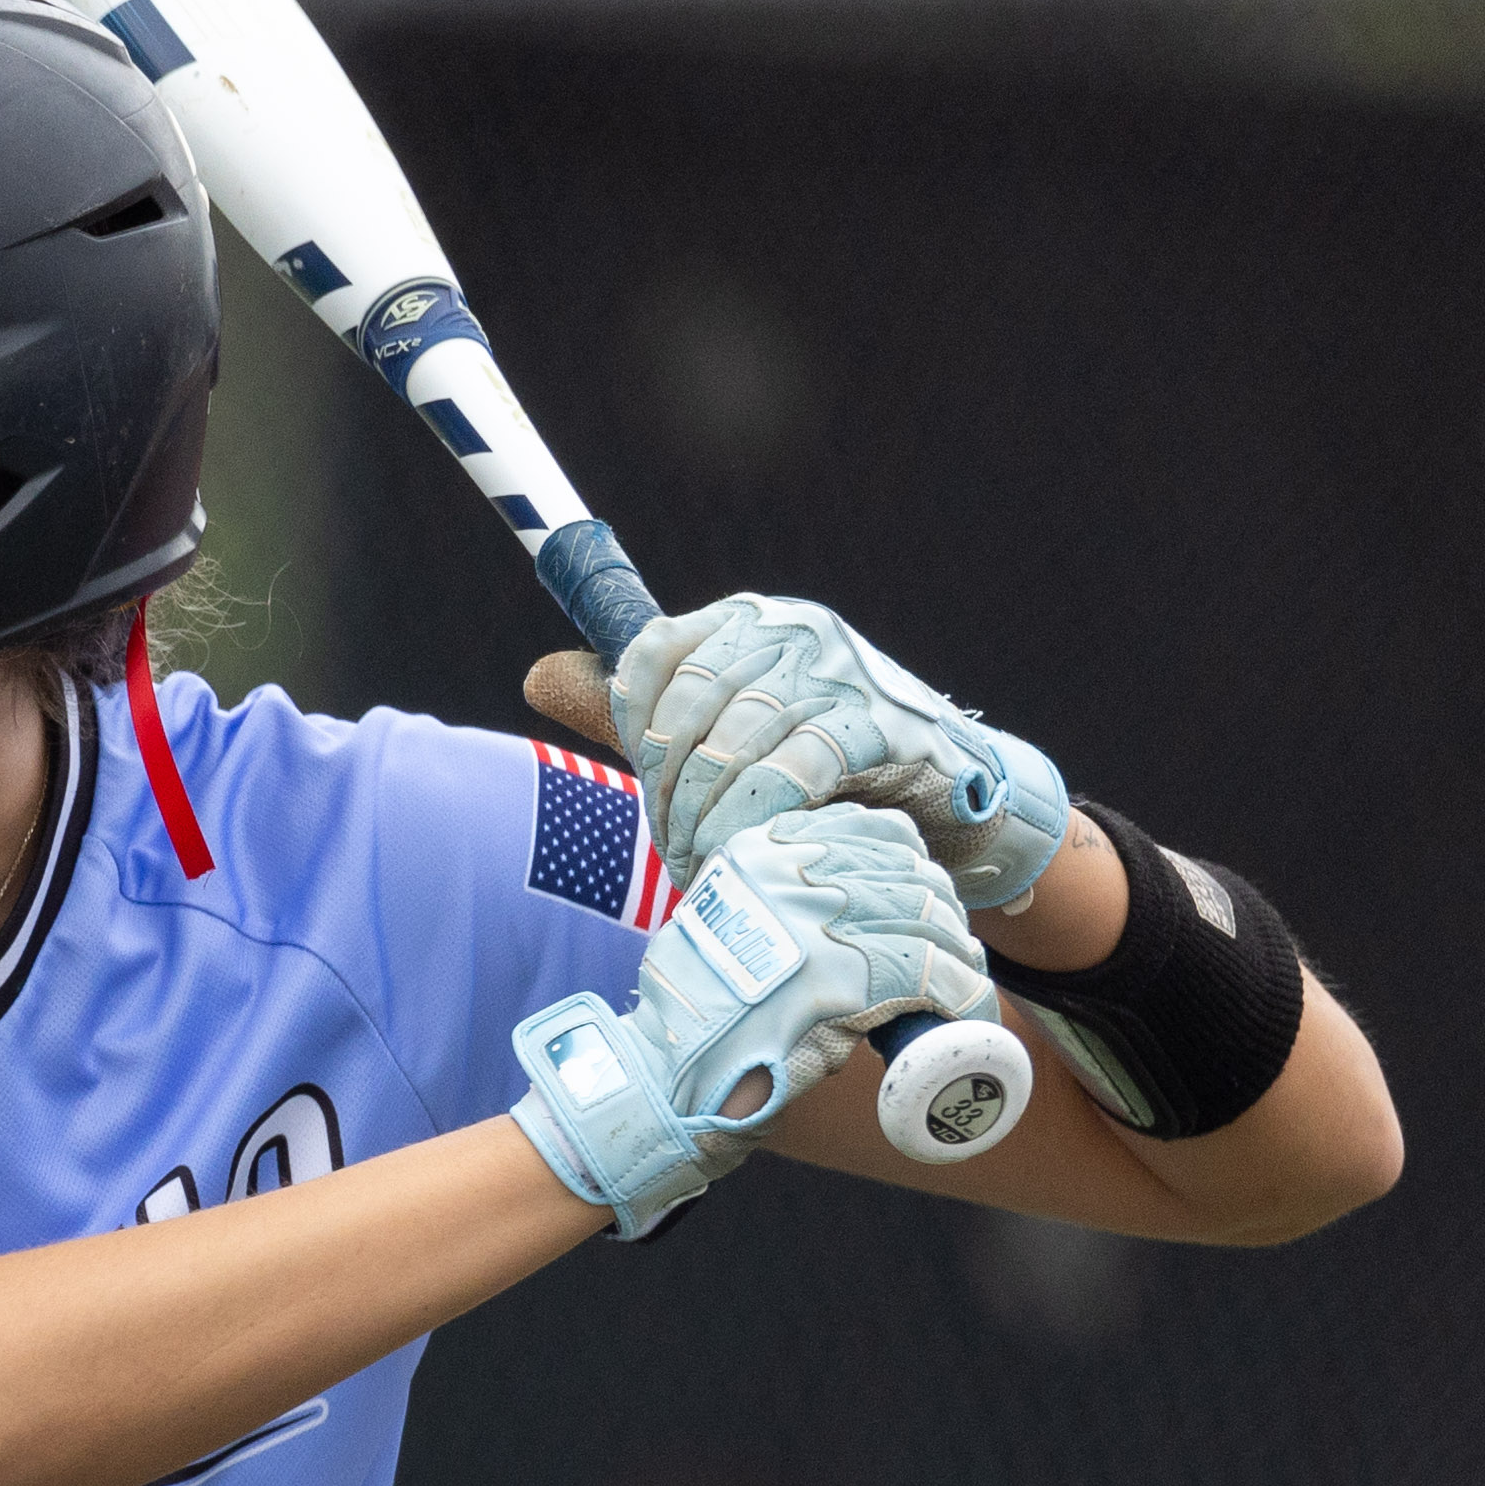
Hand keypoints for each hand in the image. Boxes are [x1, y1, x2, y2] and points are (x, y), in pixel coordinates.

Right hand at [510, 803, 997, 1237]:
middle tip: (948, 959)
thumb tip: (852, 912)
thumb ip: (778, 900)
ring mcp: (820, 918)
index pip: (873, 830)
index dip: (914, 866)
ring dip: (960, 955)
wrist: (669, 1074)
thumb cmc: (698, 1014)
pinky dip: (965, 995)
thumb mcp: (726, 922)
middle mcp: (792, 870)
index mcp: (763, 849)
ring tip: (961, 989)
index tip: (922, 905)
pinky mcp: (846, 974)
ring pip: (931, 918)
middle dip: (943, 915)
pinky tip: (968, 1015)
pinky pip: (936, 972)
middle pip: (911, 872)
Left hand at [608, 595, 1067, 909]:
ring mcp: (841, 670)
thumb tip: (535, 675)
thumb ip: (640, 711)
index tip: (648, 789)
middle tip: (672, 848)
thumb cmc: (824, 767)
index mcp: (745, 620)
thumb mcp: (723, 733)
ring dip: (706, 814)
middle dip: (668, 787)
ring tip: (702, 864)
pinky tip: (746, 852)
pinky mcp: (883, 724)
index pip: (654, 654)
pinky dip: (757, 816)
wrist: (949, 799)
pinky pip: (795, 768)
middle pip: (689, 703)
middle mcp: (791, 628)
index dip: (635, 728)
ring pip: (735, 738)